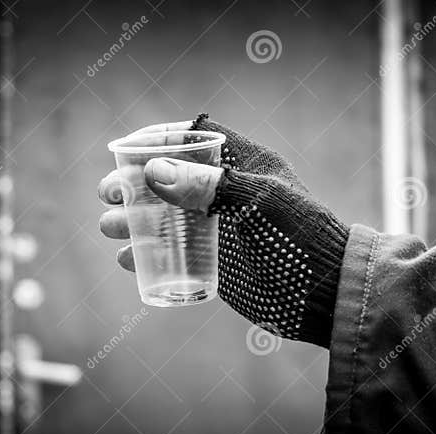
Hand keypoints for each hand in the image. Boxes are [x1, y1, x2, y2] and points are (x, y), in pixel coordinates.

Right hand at [99, 116, 347, 347]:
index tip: (128, 149)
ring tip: (110, 227)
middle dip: (136, 183)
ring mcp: (221, 228)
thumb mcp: (260, 204)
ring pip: (167, 217)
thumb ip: (210, 186)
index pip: (197, 138)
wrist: (326, 294)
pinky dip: (149, 254)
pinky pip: (175, 253)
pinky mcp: (218, 263)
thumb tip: (154, 171)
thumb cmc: (301, 238)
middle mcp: (228, 193)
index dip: (161, 138)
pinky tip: (128, 260)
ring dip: (135, 219)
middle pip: (171, 178)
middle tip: (109, 194)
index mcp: (246, 165)